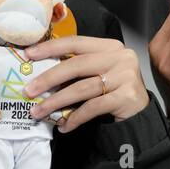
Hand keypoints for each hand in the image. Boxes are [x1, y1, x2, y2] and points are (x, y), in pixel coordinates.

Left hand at [23, 36, 149, 130]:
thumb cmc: (113, 91)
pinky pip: (93, 107)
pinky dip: (75, 118)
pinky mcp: (127, 97)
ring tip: (38, 111)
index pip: (76, 42)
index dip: (51, 47)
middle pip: (77, 65)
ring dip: (56, 102)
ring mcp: (126, 77)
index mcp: (110, 46)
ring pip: (82, 88)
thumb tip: (39, 70)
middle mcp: (121, 58)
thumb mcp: (99, 72)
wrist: (140, 115)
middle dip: (49, 78)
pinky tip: (63, 126)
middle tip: (28, 90)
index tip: (29, 54)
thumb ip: (78, 67)